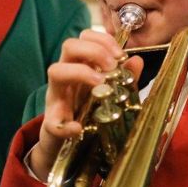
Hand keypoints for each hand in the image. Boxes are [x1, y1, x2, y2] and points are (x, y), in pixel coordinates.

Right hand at [30, 29, 142, 179]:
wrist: (64, 148)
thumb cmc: (86, 114)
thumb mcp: (107, 94)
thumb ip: (122, 78)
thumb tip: (136, 60)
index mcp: (79, 67)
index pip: (84, 38)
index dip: (102, 39)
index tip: (120, 54)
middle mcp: (65, 78)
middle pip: (69, 46)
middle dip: (94, 50)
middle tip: (112, 66)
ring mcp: (55, 99)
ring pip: (55, 71)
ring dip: (80, 72)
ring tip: (101, 85)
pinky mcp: (51, 125)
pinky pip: (53, 122)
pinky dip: (66, 126)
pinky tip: (79, 128)